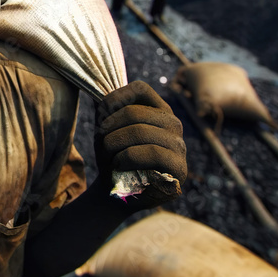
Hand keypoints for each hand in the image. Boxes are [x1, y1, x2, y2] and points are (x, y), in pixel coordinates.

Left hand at [94, 81, 185, 209]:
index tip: (101, 118)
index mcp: (158, 109)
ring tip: (107, 157)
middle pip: (134, 112)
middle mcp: (173, 123)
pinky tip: (119, 165)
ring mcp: (179, 145)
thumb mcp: (105, 127)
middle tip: (100, 144)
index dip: (115, 99)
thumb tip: (98, 85)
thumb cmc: (112, 155)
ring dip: (113, 145)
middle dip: (109, 130)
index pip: (140, 89)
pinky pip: (151, 153)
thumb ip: (106, 106)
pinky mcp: (179, 167)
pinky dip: (126, 158)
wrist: (115, 191)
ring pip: (140, 131)